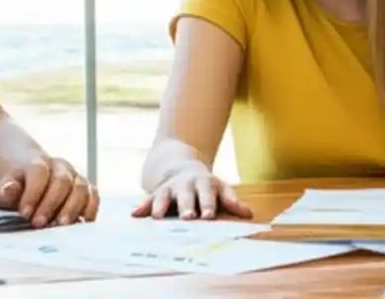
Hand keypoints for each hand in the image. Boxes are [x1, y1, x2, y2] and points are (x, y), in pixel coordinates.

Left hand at [0, 156, 98, 227]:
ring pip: (80, 188)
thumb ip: (7, 190)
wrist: (32, 179)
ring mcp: (75, 178)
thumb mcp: (7, 188)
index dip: (33, 193)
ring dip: (72, 208)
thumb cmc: (19, 187)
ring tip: (60, 225)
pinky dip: (90, 209)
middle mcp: (60, 167)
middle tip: (38, 223)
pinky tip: (81, 222)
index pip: (39, 172)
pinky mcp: (86, 190)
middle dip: (51, 204)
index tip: (24, 213)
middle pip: (62, 181)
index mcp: (39, 163)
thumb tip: (7, 190)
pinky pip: (93, 196)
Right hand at [131, 160, 251, 220]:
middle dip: (186, 206)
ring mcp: (170, 187)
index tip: (208, 216)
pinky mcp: (156, 192)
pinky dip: (141, 206)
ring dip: (161, 205)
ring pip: (164, 195)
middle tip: (187, 217)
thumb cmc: (206, 186)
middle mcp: (186, 184)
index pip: (207, 194)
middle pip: (186, 195)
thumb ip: (232, 201)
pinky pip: (147, 199)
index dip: (208, 205)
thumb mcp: (221, 189)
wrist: (181, 166)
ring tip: (157, 216)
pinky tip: (135, 215)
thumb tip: (249, 213)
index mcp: (204, 183)